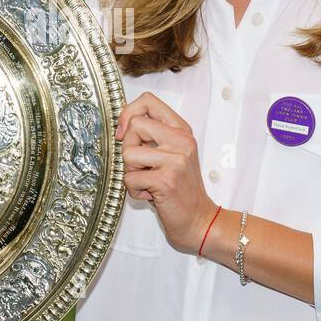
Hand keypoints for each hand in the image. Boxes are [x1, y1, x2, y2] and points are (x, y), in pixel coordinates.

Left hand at [116, 91, 217, 254]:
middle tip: (141, 166)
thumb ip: (153, 135)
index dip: (127, 113)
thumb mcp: (172, 154)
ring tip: (147, 181)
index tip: (124, 133)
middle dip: (128, 147)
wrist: (198, 220)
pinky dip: (133, 191)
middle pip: (134, 124)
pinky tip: (150, 194)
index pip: (148, 100)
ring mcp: (176, 160)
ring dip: (130, 172)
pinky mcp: (166, 180)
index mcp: (181, 130)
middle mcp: (182, 141)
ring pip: (128, 153)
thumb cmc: (179, 189)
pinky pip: (129, 178)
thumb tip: (121, 123)